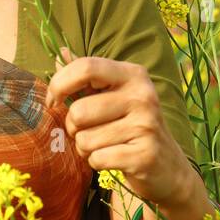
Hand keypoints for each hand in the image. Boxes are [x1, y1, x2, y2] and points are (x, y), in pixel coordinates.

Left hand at [44, 46, 191, 208]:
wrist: (167, 165)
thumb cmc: (129, 125)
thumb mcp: (112, 95)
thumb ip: (86, 76)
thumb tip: (60, 53)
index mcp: (133, 74)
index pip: (85, 67)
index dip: (59, 84)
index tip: (52, 101)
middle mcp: (143, 96)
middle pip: (78, 111)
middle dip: (73, 127)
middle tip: (89, 131)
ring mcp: (146, 125)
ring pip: (84, 139)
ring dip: (85, 148)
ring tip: (104, 145)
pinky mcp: (144, 155)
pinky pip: (97, 159)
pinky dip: (96, 163)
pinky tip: (113, 159)